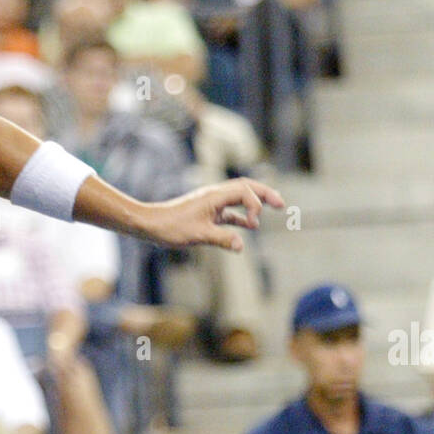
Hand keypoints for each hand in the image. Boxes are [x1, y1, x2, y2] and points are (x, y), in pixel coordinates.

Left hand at [143, 178, 284, 252]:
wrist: (151, 225)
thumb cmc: (172, 228)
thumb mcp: (198, 235)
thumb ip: (222, 239)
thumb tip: (241, 246)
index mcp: (214, 195)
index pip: (244, 191)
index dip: (255, 204)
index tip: (254, 222)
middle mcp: (214, 195)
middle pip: (245, 188)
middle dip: (264, 194)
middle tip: (281, 204)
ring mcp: (211, 203)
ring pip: (238, 198)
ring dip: (254, 204)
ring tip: (270, 211)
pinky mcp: (206, 213)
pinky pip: (228, 212)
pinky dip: (240, 217)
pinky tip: (248, 227)